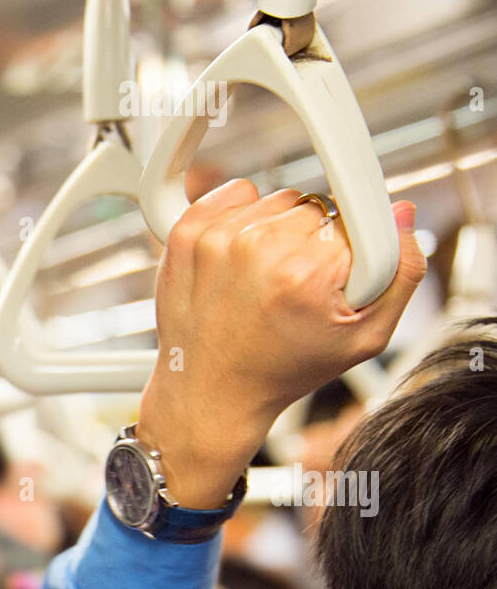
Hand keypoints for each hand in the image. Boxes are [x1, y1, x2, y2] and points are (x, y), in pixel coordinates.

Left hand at [139, 180, 425, 508]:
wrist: (213, 394)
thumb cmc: (283, 371)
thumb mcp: (363, 340)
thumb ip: (401, 274)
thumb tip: (401, 213)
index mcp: (304, 273)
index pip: (354, 220)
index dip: (350, 250)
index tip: (333, 276)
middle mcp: (257, 250)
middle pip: (315, 208)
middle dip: (314, 241)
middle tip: (295, 288)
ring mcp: (216, 240)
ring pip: (277, 201)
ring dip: (277, 232)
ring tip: (263, 282)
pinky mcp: (188, 235)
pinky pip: (235, 195)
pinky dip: (241, 219)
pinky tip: (238, 262)